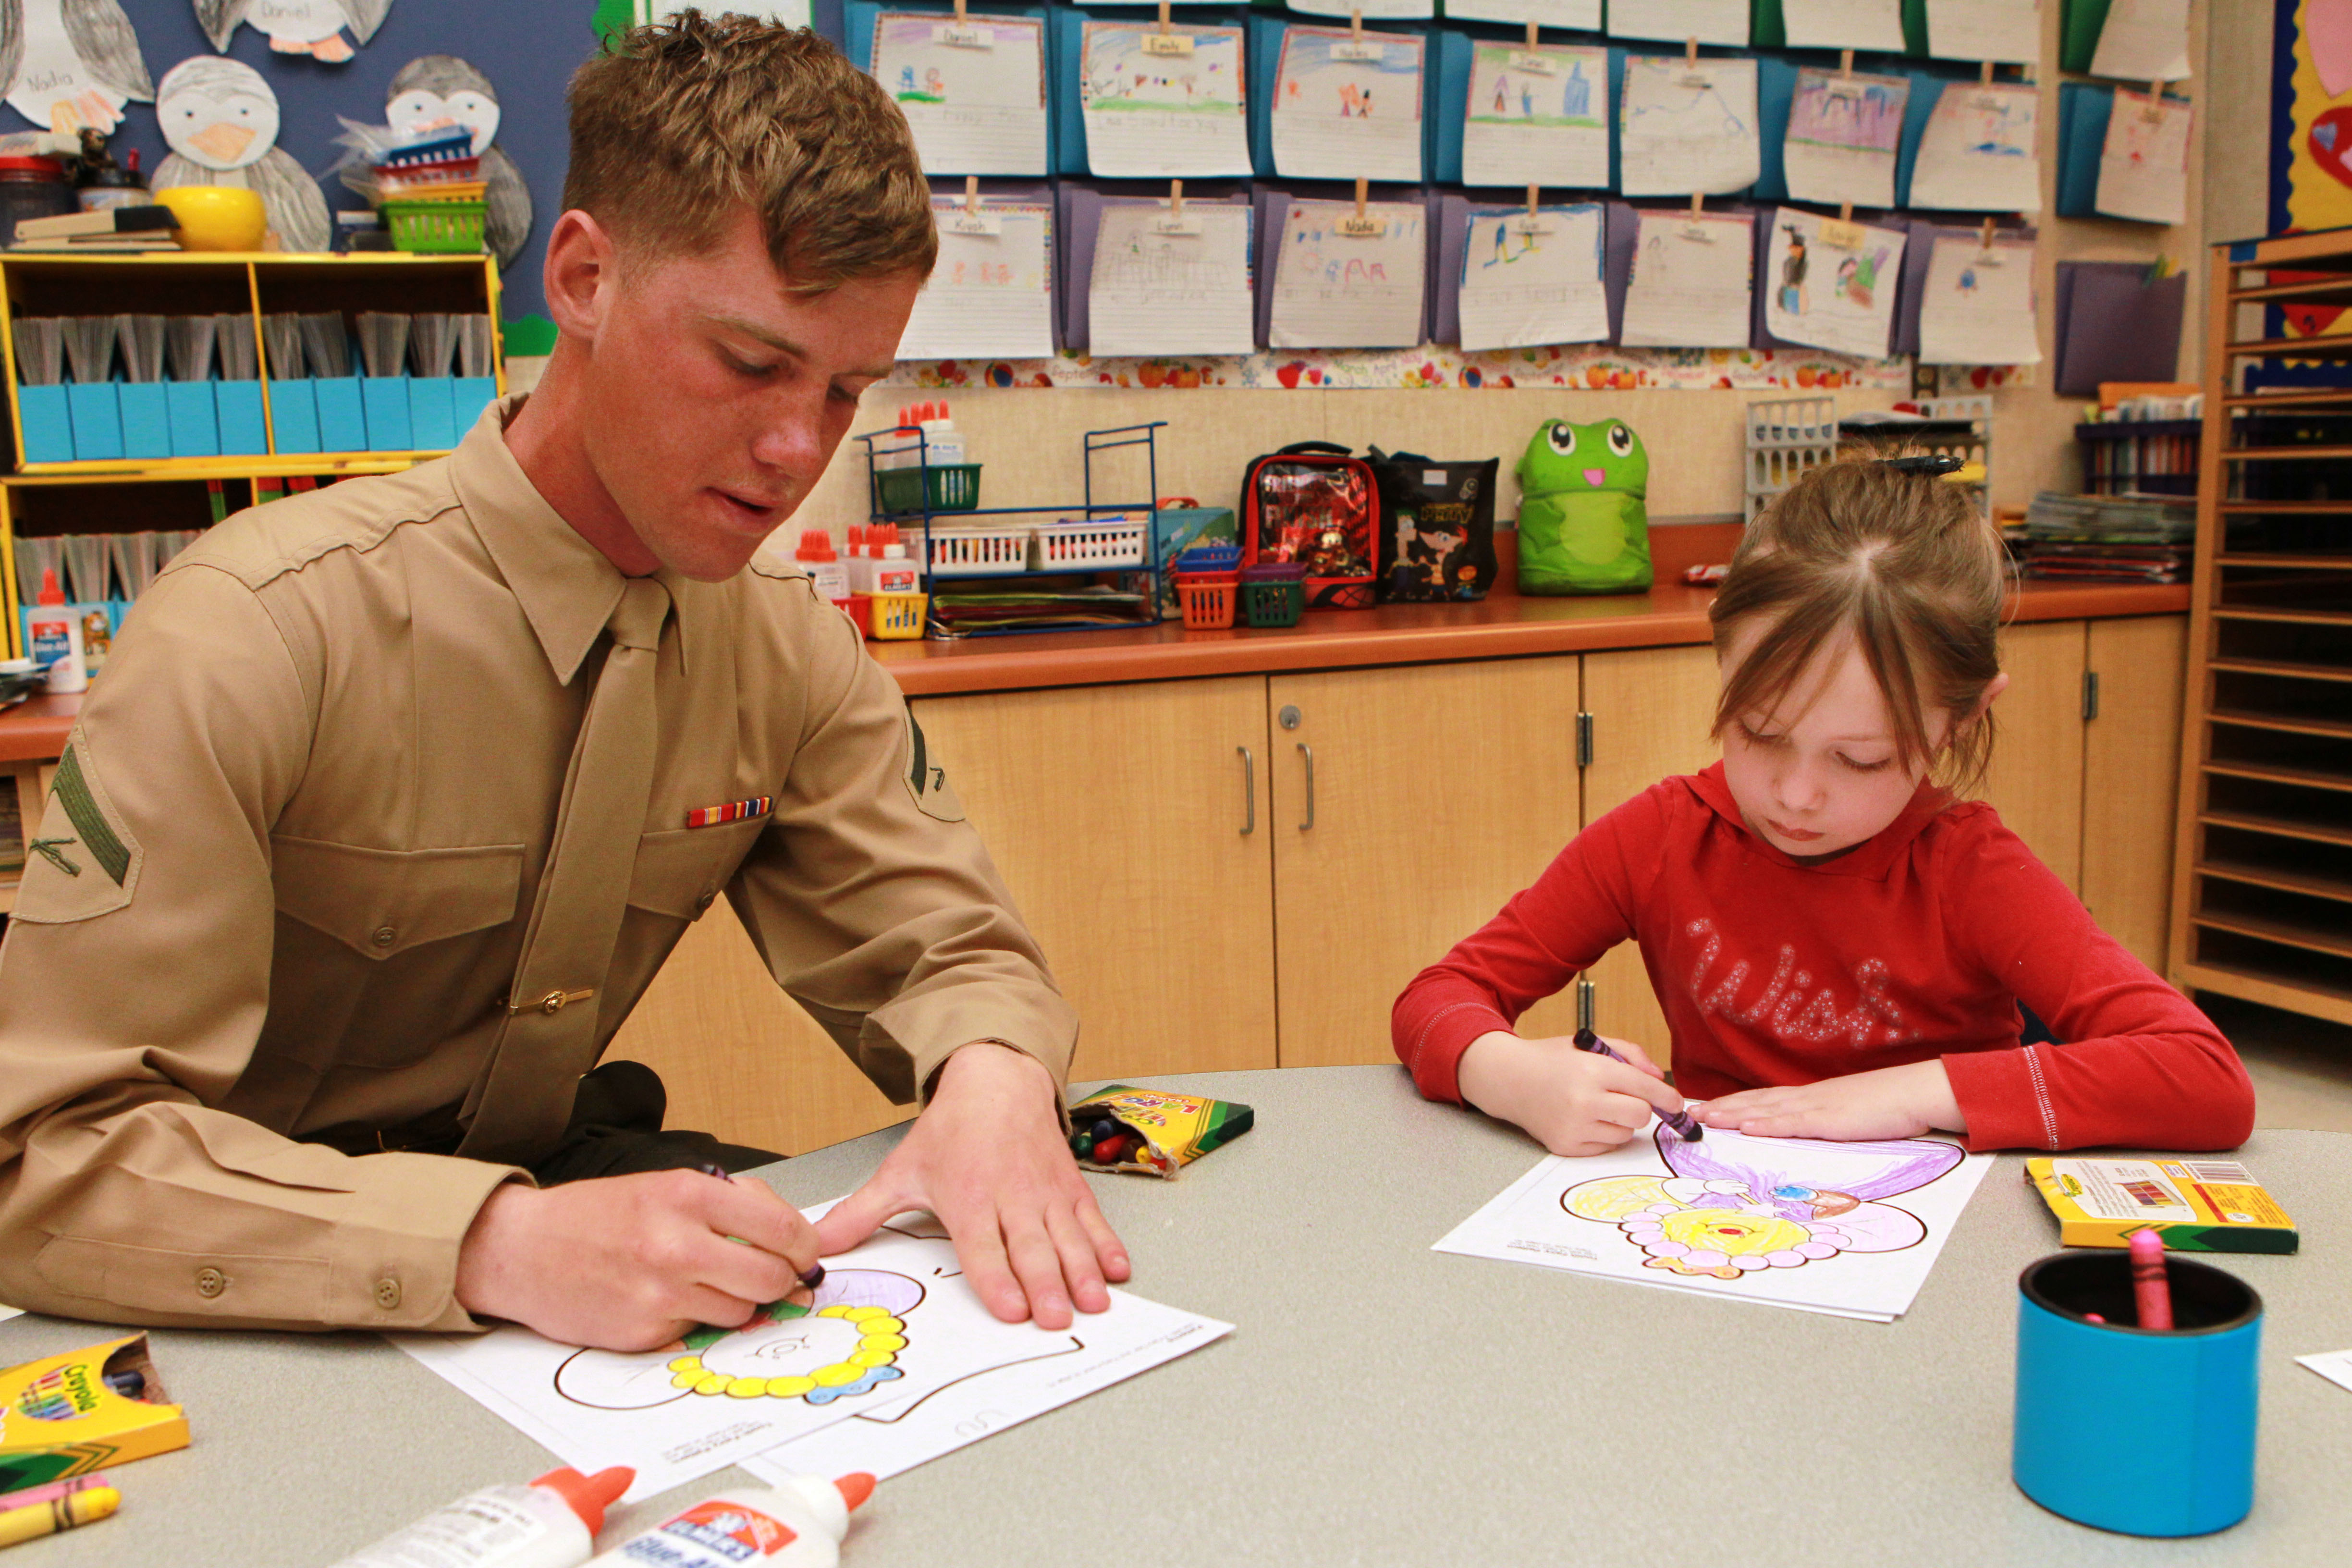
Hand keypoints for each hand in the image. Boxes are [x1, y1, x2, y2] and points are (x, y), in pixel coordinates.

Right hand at [454, 1169, 821, 1350]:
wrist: (522, 1250)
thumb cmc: (594, 1216)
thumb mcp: (665, 1185)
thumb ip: (730, 1205)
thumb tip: (790, 1235)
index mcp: (687, 1196)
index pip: (782, 1228)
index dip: (803, 1247)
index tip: (803, 1254)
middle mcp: (676, 1244)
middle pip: (771, 1278)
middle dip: (780, 1281)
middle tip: (771, 1277)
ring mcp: (660, 1293)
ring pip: (740, 1311)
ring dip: (735, 1302)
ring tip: (704, 1283)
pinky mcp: (644, 1332)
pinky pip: (698, 1332)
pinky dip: (694, 1320)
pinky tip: (666, 1300)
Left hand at [815, 1042, 1128, 1330]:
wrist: (996, 1080)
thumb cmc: (949, 1132)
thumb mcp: (901, 1170)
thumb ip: (861, 1214)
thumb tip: (816, 1246)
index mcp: (968, 1197)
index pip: (983, 1246)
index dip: (998, 1279)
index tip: (1012, 1309)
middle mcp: (1010, 1196)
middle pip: (1030, 1247)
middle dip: (1046, 1285)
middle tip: (1058, 1318)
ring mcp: (1044, 1191)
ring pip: (1067, 1236)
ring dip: (1083, 1270)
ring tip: (1095, 1302)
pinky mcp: (1069, 1186)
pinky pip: (1091, 1218)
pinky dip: (1107, 1244)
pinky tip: (1118, 1269)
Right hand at [1456, 1030, 1685, 1156]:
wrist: (1509, 1079)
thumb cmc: (1553, 1059)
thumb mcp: (1591, 1043)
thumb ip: (1631, 1054)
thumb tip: (1659, 1079)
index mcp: (1592, 1070)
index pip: (1645, 1088)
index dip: (1668, 1097)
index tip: (1677, 1103)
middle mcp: (1583, 1101)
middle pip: (1640, 1116)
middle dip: (1642, 1108)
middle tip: (1628, 1099)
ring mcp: (1573, 1127)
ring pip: (1625, 1134)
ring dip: (1621, 1122)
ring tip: (1598, 1106)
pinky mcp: (1566, 1146)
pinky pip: (1605, 1147)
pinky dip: (1603, 1134)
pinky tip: (1584, 1118)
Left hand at [1695, 1060, 1964, 1141]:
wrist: (1917, 1091)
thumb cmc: (1888, 1105)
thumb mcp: (1849, 1113)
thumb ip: (1825, 1120)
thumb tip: (1809, 1130)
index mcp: (1812, 1098)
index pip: (1764, 1099)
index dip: (1734, 1103)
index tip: (1707, 1106)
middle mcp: (1808, 1098)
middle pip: (1756, 1101)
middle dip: (1722, 1107)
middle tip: (1689, 1111)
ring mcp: (1818, 1107)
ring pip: (1767, 1110)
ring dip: (1733, 1113)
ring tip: (1704, 1117)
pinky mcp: (1832, 1120)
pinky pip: (1794, 1123)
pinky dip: (1768, 1124)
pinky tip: (1747, 1127)